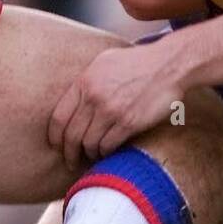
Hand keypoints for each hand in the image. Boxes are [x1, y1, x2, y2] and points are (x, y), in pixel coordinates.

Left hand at [48, 42, 185, 167]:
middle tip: (71, 161)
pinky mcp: (129, 122)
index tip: (57, 146)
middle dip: (69, 153)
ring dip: (89, 154)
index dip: (55, 137)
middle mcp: (94, 97)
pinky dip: (105, 152)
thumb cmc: (136, 62)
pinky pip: (108, 145)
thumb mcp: (103, 62)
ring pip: (89, 144)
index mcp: (84, 81)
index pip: (58, 117)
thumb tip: (71, 103)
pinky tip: (107, 152)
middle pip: (72, 135)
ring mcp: (111, 110)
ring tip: (92, 156)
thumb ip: (85, 81)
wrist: (168, 64)